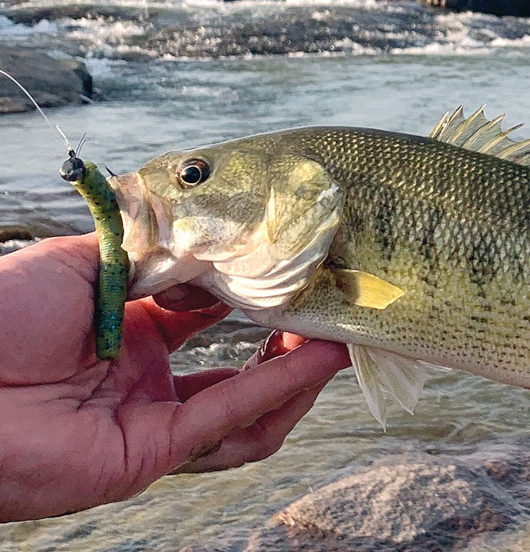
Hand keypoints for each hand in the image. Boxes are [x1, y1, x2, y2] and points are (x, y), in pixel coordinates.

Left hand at [0, 235, 350, 521]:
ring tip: (337, 337)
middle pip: (241, 362)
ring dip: (297, 373)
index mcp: (131, 327)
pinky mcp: (151, 453)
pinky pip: (228, 420)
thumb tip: (233, 234)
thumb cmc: (2, 311)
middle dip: (292, 337)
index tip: (300, 264)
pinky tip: (315, 358)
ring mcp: (152, 417)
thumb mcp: (93, 258)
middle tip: (337, 307)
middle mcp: (149, 375)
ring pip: (248, 407)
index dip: (259, 290)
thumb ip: (165, 250)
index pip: (214, 311)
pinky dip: (277, 389)